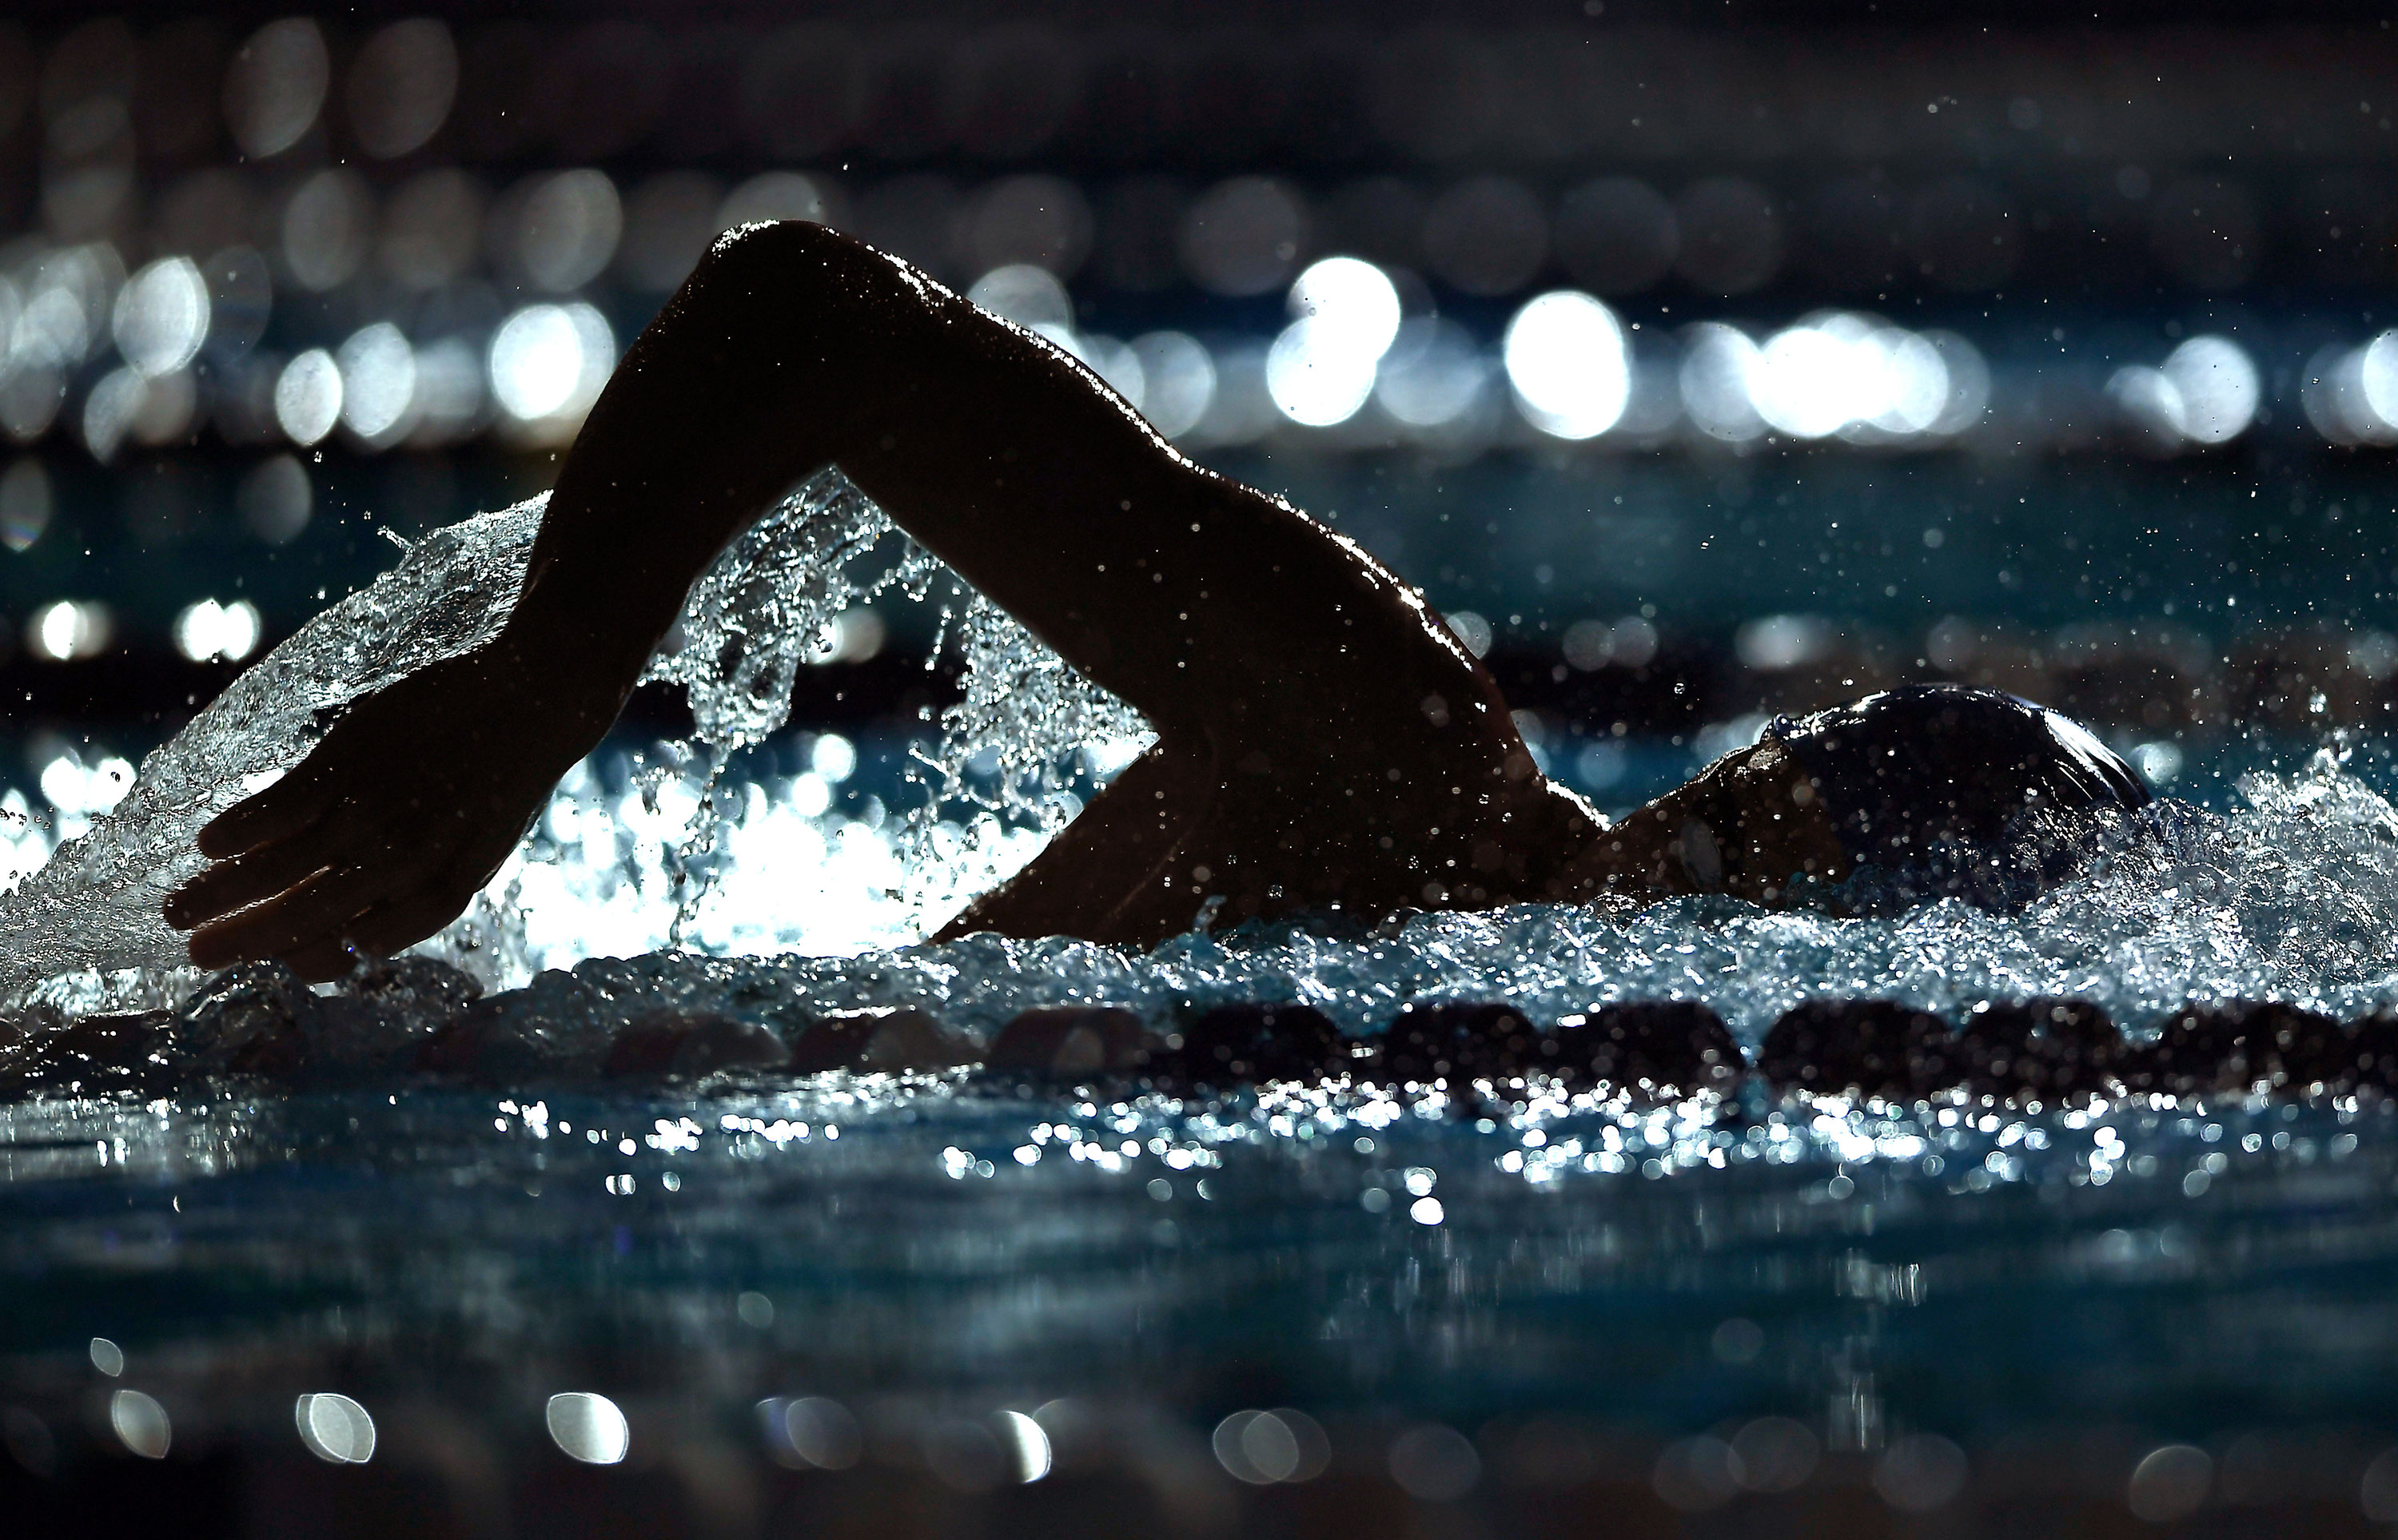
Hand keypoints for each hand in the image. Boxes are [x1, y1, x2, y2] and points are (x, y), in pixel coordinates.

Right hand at [164, 639, 621, 981]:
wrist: (529, 696)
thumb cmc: (500, 779)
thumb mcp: (479, 848)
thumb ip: (426, 888)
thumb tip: (364, 929)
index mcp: (442, 888)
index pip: (364, 945)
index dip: (313, 959)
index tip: (277, 964)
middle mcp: (404, 860)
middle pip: (309, 916)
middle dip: (245, 940)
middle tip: (195, 955)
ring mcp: (373, 811)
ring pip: (281, 867)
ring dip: (221, 892)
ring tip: (176, 910)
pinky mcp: (350, 761)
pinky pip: (281, 808)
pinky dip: (240, 828)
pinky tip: (206, 843)